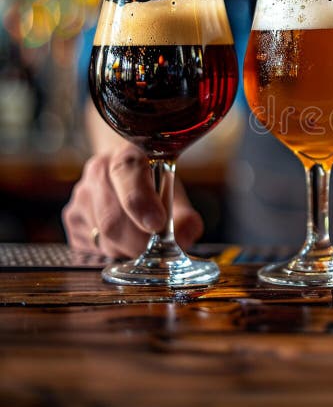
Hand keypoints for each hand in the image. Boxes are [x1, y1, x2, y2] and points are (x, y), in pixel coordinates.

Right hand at [63, 144, 203, 257]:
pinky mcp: (72, 218)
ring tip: (143, 242)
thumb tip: (186, 236)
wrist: (124, 171)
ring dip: (128, 250)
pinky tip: (124, 241)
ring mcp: (81, 194)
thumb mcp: (173, 189)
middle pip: (113, 217)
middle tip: (159, 251)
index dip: (141, 202)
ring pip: (103, 237)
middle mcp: (98, 171)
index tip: (156, 224)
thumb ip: (183, 214)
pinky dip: (113, 252)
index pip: (128, 174)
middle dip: (140, 243)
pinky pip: (92, 248)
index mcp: (128, 154)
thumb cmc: (153, 180)